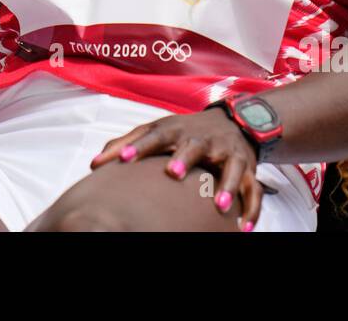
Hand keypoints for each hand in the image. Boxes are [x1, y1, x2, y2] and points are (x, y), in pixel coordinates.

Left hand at [90, 107, 263, 230]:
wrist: (234, 120)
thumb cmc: (185, 130)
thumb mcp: (157, 129)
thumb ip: (127, 143)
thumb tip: (95, 163)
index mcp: (176, 130)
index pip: (155, 135)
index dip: (139, 146)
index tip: (123, 158)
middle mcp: (202, 139)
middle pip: (193, 145)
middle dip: (184, 157)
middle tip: (173, 172)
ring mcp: (226, 152)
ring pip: (229, 167)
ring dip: (225, 185)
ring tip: (219, 205)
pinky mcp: (246, 167)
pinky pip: (252, 189)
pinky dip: (251, 208)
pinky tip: (244, 228)